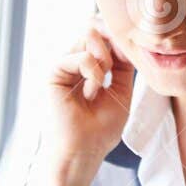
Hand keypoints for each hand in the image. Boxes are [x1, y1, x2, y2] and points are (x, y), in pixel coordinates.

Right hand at [27, 19, 135, 185]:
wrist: (85, 150)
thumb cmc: (102, 128)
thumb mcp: (122, 92)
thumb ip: (122, 67)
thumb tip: (121, 41)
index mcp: (91, 70)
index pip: (103, 41)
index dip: (116, 37)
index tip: (131, 41)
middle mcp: (76, 66)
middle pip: (93, 34)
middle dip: (111, 43)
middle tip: (116, 64)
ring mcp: (65, 69)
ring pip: (87, 42)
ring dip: (103, 59)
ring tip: (102, 83)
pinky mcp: (54, 75)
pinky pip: (78, 57)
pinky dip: (91, 71)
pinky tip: (92, 91)